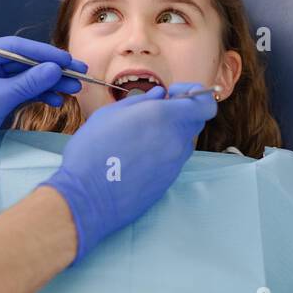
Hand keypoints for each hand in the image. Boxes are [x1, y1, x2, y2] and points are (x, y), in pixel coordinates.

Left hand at [0, 37, 84, 200]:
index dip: (46, 54)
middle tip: (79, 75)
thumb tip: (56, 68)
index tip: (70, 60)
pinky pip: (17, 92)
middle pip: (22, 62)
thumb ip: (29, 82)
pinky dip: (36, 96)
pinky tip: (54, 100)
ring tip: (72, 90)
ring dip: (47, 84)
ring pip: (23, 78)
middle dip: (50, 71)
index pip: (17, 47)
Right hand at [40, 83, 216, 262]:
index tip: (173, 95)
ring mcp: (174, 164)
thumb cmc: (92, 150)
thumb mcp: (110, 114)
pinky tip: (137, 157)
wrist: (88, 197)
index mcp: (163, 116)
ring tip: (140, 137)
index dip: (195, 95)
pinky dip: (162, 153)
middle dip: (180, 113)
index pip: (205, 105)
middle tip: (153, 114)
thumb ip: (140, 101)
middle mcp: (175, 140)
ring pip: (183, 141)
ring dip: (169, 134)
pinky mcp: (168, 181)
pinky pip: (173, 160)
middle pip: (194, 121)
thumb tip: (160, 95)